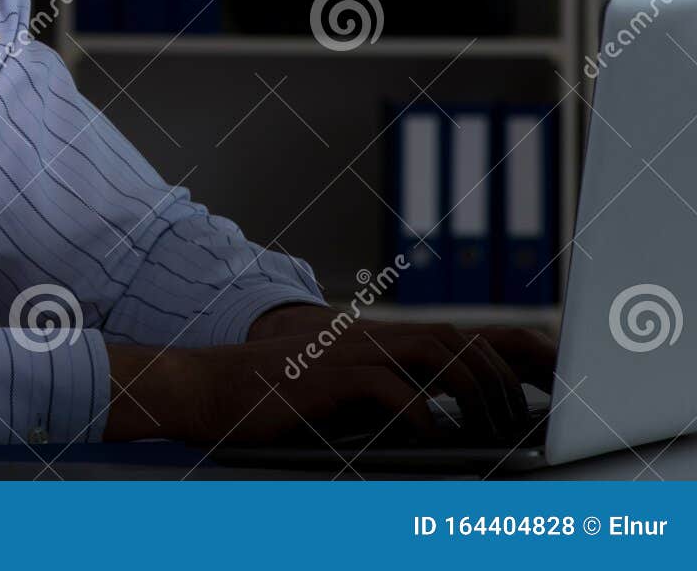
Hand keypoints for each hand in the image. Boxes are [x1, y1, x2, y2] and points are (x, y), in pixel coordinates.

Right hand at [103, 312, 556, 448]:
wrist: (211, 389)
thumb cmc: (276, 401)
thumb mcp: (342, 393)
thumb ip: (390, 393)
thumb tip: (449, 421)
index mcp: (378, 339)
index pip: (459, 332)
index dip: (510, 345)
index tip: (556, 367)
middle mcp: (371, 336)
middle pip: (458, 338)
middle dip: (503, 373)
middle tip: (524, 414)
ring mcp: (350, 352)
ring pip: (434, 353)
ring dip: (471, 389)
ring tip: (488, 426)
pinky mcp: (329, 376)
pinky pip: (390, 387)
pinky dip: (422, 412)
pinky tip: (435, 434)